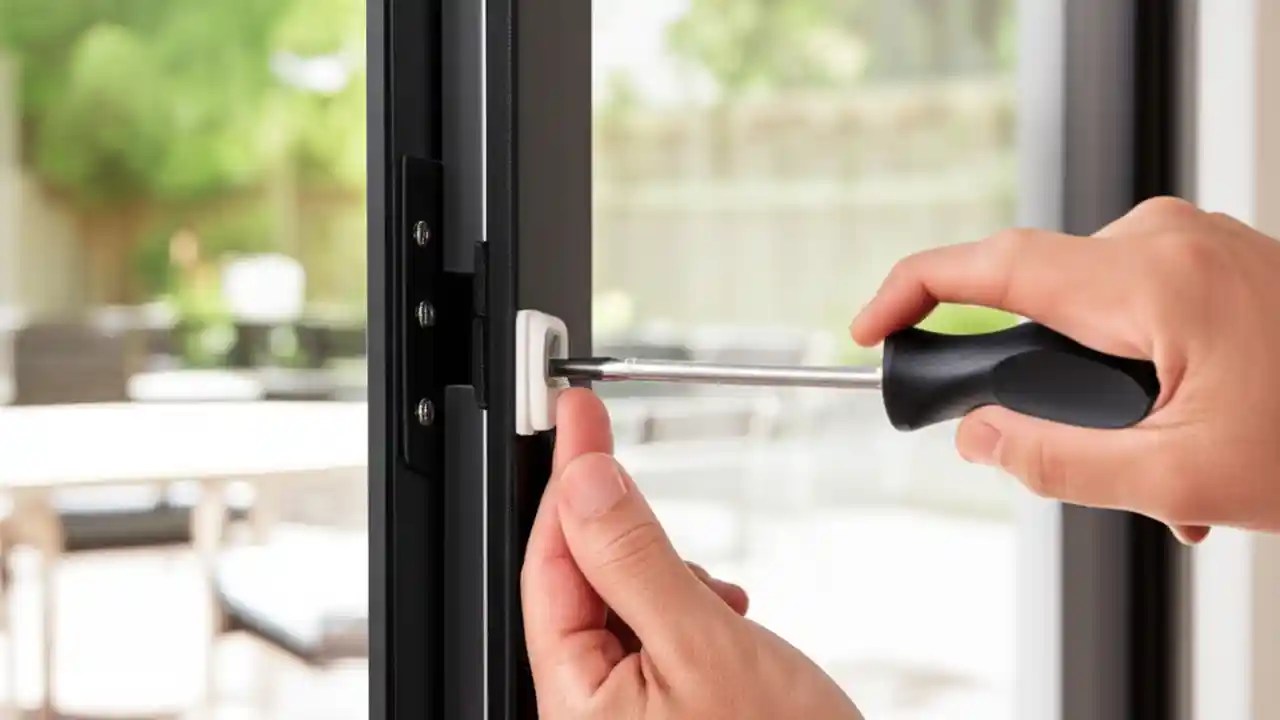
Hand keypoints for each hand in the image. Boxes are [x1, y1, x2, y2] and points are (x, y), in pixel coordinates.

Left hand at [521, 389, 862, 719]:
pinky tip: (723, 615)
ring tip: (713, 594)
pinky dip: (687, 606)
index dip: (565, 483)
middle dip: (616, 530)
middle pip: (578, 582)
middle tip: (623, 456)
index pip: (547, 567)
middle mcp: (589, 712)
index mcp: (573, 704)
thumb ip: (635, 560)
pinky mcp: (669, 710)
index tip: (578, 419)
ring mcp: (628, 714)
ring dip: (662, 573)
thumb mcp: (705, 648)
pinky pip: (655, 633)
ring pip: (620, 603)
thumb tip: (586, 483)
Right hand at [851, 196, 1279, 543]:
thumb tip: (977, 437)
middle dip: (1034, 381)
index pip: (990, 267)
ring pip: (1080, 308)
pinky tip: (1176, 424)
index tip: (866, 332)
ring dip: (1090, 385)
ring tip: (1155, 458)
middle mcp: (1164, 237)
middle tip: (1075, 455)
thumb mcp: (1181, 481)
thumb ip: (1058, 462)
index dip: (910, 294)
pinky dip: (1125, 367)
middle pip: (1034, 298)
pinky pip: (1124, 301)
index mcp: (1150, 278)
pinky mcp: (1204, 254)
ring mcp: (1188, 239)